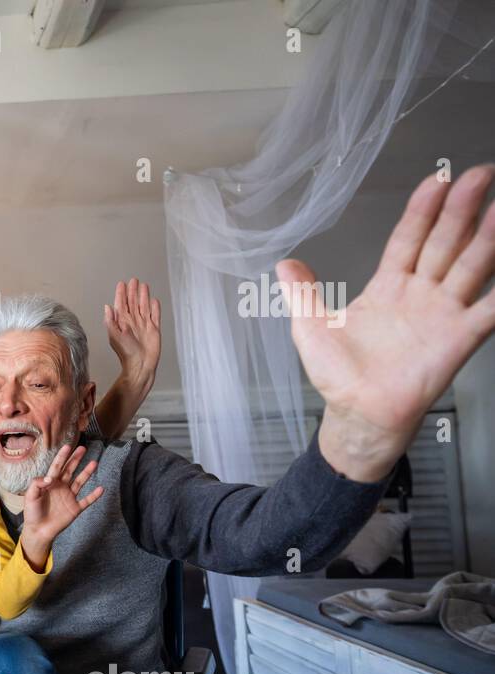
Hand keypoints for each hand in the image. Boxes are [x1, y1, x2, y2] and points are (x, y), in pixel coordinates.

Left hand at [20, 445, 102, 567]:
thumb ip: (37, 484)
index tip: (68, 446)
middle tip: (83, 448)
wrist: (38, 531)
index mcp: (50, 483)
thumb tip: (50, 477)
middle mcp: (61, 487)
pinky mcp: (75, 508)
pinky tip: (101, 488)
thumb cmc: (32, 513)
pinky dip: (94, 496)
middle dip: (76, 459)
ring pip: (80, 482)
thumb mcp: (30, 496)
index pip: (57, 466)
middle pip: (70, 470)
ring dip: (87, 472)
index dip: (62, 457)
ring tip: (94, 463)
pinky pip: (87, 501)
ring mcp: (69, 497)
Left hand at [104, 277, 161, 392]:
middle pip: (133, 302)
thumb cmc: (126, 353)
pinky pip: (155, 315)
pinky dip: (155, 308)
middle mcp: (133, 322)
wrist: (140, 364)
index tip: (122, 284)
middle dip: (132, 291)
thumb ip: (110, 321)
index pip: (121, 304)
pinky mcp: (154, 329)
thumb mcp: (114, 336)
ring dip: (143, 296)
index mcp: (122, 322)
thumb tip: (107, 307)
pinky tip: (154, 301)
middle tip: (133, 280)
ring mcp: (144, 325)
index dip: (121, 294)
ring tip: (143, 285)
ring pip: (144, 306)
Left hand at [281, 164, 494, 482]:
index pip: (409, 238)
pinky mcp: (459, 338)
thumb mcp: (310, 328)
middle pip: (445, 242)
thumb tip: (283, 264)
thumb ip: (302, 293)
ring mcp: (443, 313)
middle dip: (463, 208)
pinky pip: (490, 310)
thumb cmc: (338, 376)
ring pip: (472, 265)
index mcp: (388, 287)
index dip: (423, 209)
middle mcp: (421, 294)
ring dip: (489, 237)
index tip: (437, 180)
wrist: (357, 414)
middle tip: (481, 174)